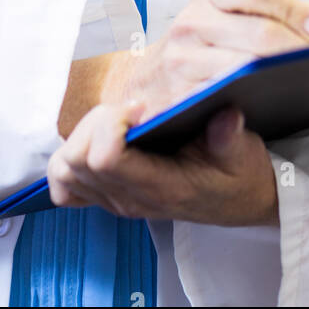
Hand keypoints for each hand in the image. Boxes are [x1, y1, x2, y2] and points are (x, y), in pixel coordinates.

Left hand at [46, 103, 278, 225]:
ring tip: (116, 121)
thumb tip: (225, 115)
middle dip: (97, 122)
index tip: (139, 106)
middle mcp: (130, 199)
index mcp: (160, 188)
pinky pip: (66, 185)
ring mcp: (115, 201)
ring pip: (64, 171)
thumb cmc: (241, 175)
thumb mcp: (244, 153)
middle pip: (76, 160)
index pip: (104, 159)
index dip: (112, 123)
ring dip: (82, 136)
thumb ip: (230, 136)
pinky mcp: (109, 196)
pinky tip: (99, 140)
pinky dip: (71, 159)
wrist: (243, 202)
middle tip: (129, 109)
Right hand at [100, 0, 308, 122]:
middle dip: (296, 48)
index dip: (292, 8)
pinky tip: (271, 97)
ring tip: (302, 77)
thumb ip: (265, 11)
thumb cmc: (195, 44)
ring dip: (281, 74)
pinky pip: (227, 96)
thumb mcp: (222, 12)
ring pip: (247, 67)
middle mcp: (193, 24)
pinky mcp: (181, 96)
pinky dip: (254, 97)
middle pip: (258, 33)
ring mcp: (184, 61)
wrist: (144, 79)